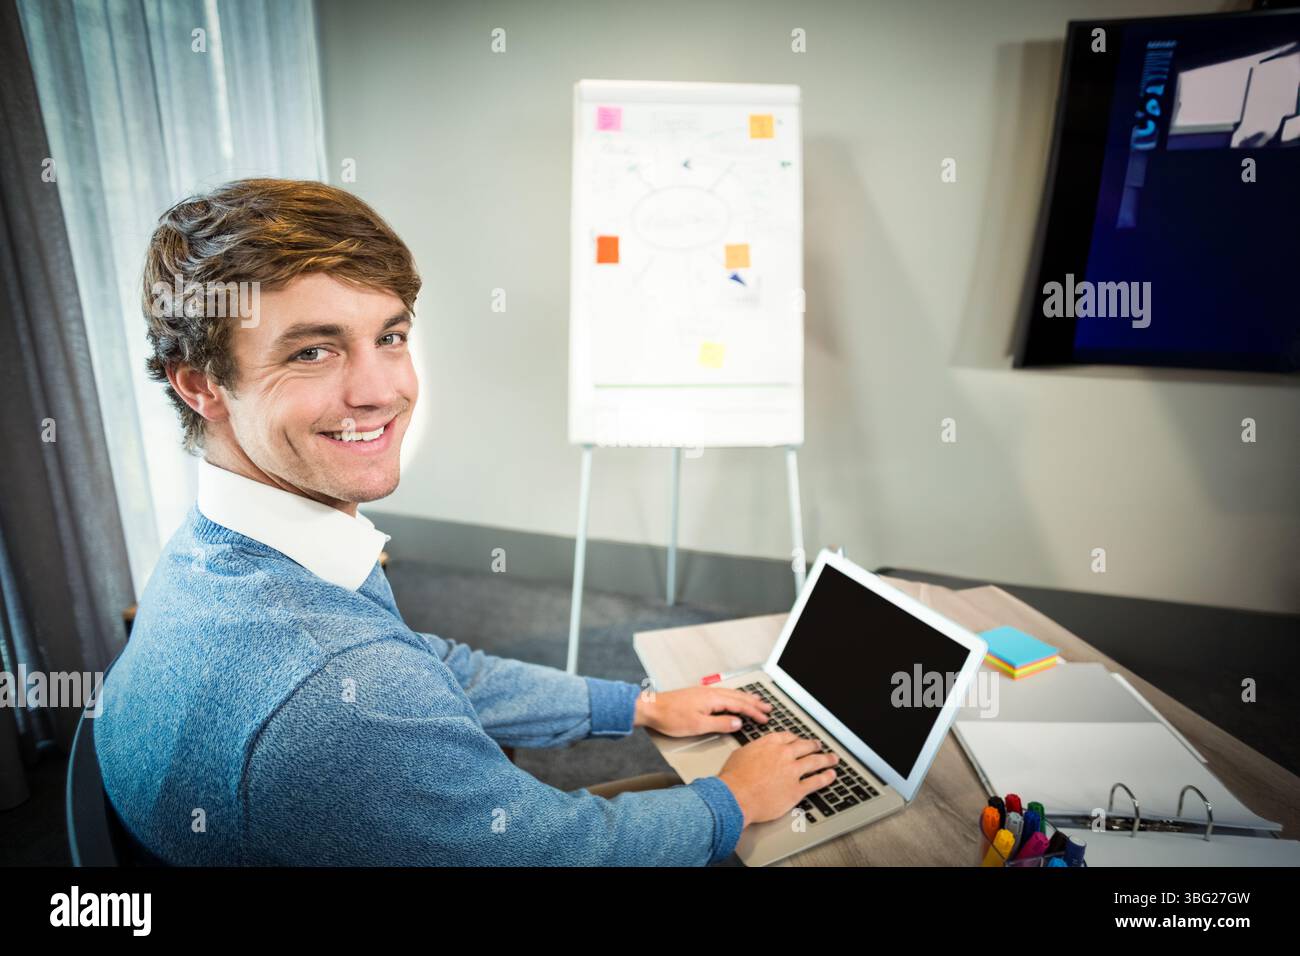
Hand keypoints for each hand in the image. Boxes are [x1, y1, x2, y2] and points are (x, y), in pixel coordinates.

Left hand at [633, 686, 771, 736]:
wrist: (652, 708)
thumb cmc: (671, 717)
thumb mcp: (698, 725)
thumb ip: (720, 724)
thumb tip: (738, 723)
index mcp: (713, 699)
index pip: (740, 705)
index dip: (754, 712)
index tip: (765, 718)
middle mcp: (711, 692)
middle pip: (738, 697)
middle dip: (755, 703)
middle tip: (768, 708)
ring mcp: (705, 692)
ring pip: (732, 694)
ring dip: (746, 698)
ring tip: (757, 701)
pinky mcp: (699, 695)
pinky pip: (724, 694)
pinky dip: (734, 696)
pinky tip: (734, 699)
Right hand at [718, 733, 839, 827]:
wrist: (735, 796)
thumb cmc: (733, 779)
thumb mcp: (740, 755)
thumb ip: (753, 750)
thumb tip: (754, 752)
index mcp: (769, 744)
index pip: (788, 737)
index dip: (796, 738)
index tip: (799, 740)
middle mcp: (783, 754)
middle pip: (805, 746)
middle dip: (814, 746)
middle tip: (818, 746)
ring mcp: (792, 771)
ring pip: (815, 761)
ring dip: (826, 759)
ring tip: (833, 759)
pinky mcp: (797, 789)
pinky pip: (816, 781)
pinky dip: (826, 778)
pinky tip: (831, 776)